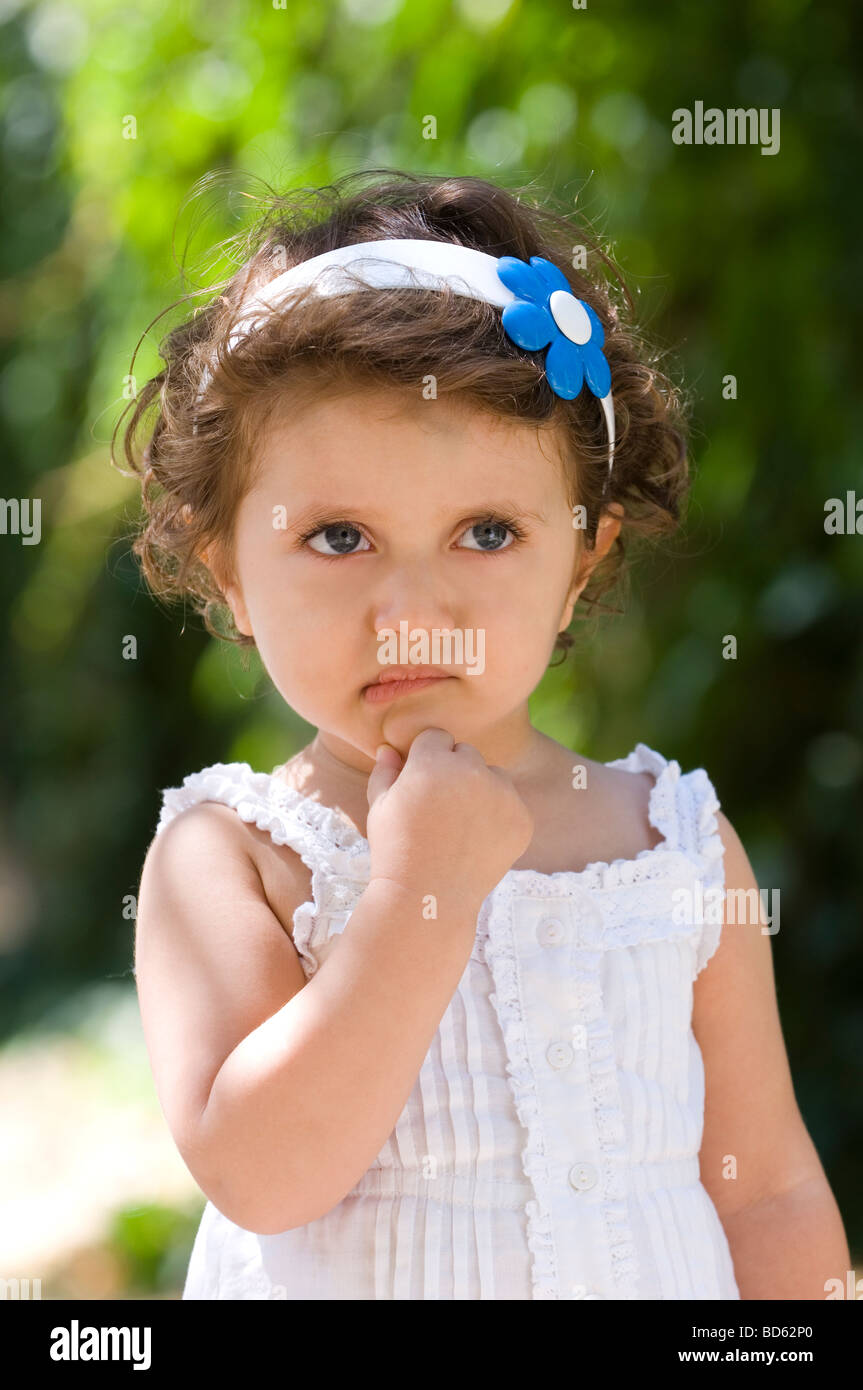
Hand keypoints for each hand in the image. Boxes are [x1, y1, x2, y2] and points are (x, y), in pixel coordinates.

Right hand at [365, 727, 533, 908]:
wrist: (427, 897)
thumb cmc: (395, 851)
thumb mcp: (379, 808)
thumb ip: (385, 772)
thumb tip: (388, 749)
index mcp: (433, 761)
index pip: (437, 738)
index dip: (426, 760)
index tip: (420, 785)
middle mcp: (471, 770)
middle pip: (467, 754)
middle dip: (454, 771)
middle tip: (440, 809)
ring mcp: (502, 794)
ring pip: (493, 776)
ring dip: (481, 790)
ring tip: (460, 827)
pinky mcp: (522, 818)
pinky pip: (512, 805)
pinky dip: (500, 817)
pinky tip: (478, 841)